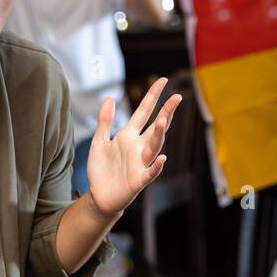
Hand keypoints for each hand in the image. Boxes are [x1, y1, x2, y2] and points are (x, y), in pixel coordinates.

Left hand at [86, 77, 181, 216]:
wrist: (99, 196)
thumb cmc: (102, 169)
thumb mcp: (100, 141)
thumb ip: (105, 121)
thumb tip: (110, 97)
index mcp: (129, 135)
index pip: (144, 112)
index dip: (153, 96)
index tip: (163, 80)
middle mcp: (138, 147)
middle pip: (155, 127)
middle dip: (166, 112)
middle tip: (177, 97)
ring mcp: (140, 163)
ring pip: (154, 147)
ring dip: (158, 135)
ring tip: (162, 121)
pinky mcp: (138, 180)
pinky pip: (150, 173)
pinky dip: (156, 166)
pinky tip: (162, 158)